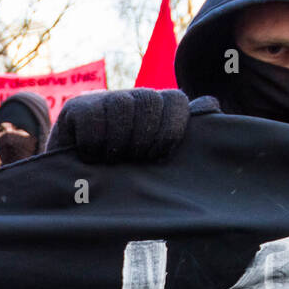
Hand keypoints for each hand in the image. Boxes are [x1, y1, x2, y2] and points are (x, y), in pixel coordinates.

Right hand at [48, 89, 201, 164]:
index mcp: (157, 109)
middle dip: (145, 137)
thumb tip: (212, 105)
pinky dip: (94, 142)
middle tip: (134, 159)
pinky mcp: (76, 109)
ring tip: (112, 160)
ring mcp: (103, 100)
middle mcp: (132, 98)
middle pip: (149, 100)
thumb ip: (186, 134)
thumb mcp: (157, 161)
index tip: (159, 156)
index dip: (171, 129)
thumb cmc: (125, 178)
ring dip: (119, 140)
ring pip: (122, 105)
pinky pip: (93, 117)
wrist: (76, 190)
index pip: (176, 99)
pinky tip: (91, 156)